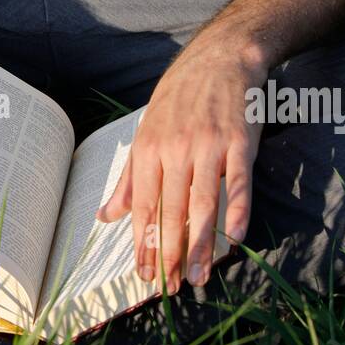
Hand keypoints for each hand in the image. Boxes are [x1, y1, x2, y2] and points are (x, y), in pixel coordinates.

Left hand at [96, 35, 264, 292]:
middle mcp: (176, 149)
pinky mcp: (240, 142)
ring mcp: (209, 146)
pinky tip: (236, 238)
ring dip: (202, 244)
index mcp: (149, 148)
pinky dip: (238, 210)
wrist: (220, 58)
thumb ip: (129, 177)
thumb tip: (105, 215)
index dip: (143, 243)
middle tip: (172, 287)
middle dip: (170, 253)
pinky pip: (239, 183)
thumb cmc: (179, 97)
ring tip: (201, 276)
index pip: (143, 206)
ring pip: (204, 203)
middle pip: (171, 210)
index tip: (144, 275)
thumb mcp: (146, 130)